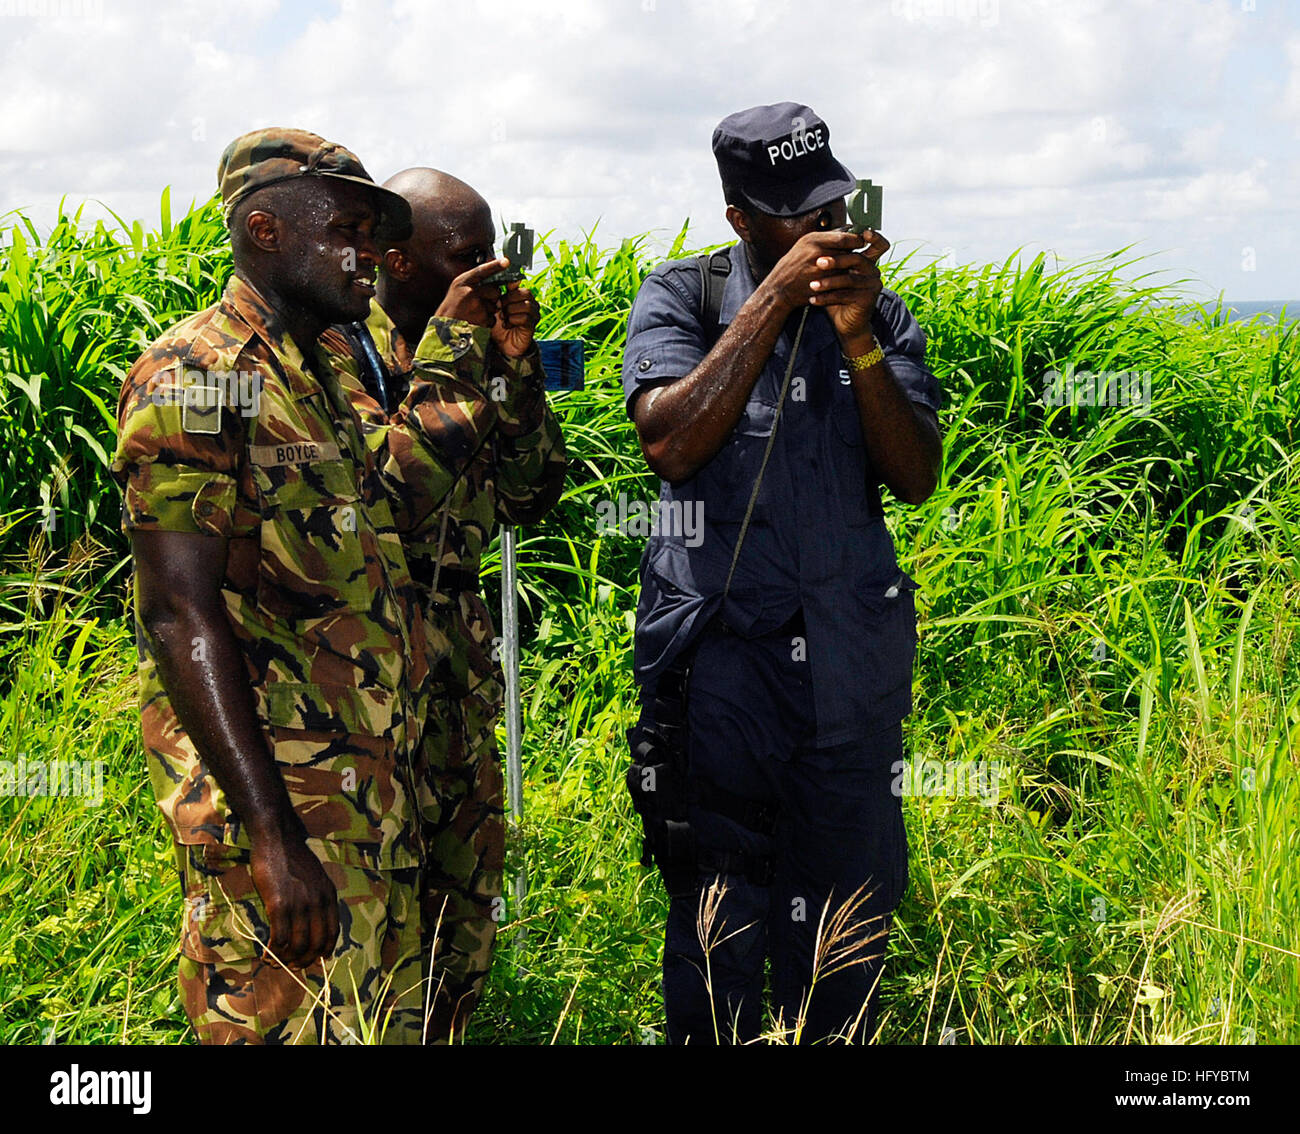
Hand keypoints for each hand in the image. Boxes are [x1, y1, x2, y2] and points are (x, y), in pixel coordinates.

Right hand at [249, 821, 339, 969]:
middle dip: (304, 960)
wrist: (278, 840)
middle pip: (316, 944)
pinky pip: (278, 938)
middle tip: (292, 966)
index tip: (315, 960)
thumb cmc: (294, 858)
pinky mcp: (278, 905)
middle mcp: (318, 903)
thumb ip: (319, 899)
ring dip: (286, 959)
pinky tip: (266, 954)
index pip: (332, 933)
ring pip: (297, 945)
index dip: (323, 951)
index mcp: (329, 896)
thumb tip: (315, 924)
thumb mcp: (317, 878)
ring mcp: (299, 904)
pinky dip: (273, 951)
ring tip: (276, 962)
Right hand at [434, 258, 508, 326]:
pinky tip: (476, 320)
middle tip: (479, 301)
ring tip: (474, 312)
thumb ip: (473, 281)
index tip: (506, 261)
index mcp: (463, 282)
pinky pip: (493, 318)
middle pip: (495, 290)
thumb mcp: (458, 288)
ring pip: (495, 305)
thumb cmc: (453, 306)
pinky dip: (487, 320)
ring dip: (489, 310)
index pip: (482, 271)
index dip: (495, 266)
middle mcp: (470, 293)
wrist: (445, 328)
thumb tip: (492, 272)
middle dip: (492, 296)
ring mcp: (476, 307)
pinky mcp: (481, 320)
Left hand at [491, 279, 539, 358]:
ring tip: (503, 318)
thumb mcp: (499, 306)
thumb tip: (513, 280)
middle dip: (509, 300)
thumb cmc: (500, 323)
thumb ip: (505, 293)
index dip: (509, 288)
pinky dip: (513, 321)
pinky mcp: (532, 326)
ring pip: (526, 305)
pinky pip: (525, 318)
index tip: (499, 297)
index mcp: (524, 297)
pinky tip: (507, 325)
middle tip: (500, 309)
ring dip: (510, 311)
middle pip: (525, 293)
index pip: (520, 285)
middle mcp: (532, 304)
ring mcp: (534, 315)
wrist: (501, 344)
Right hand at [761, 230, 870, 314]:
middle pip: (846, 252)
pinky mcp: (821, 284)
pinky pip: (839, 282)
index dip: (856, 240)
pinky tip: (847, 281)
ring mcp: (819, 270)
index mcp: (813, 240)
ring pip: (845, 268)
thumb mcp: (804, 245)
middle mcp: (816, 253)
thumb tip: (847, 232)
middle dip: (855, 255)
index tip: (862, 242)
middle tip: (863, 257)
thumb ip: (824, 239)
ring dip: (852, 269)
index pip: (843, 237)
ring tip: (855, 269)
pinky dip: (845, 282)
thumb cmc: (792, 266)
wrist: (779, 289)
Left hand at [808, 228, 889, 342]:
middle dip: (836, 260)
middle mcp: (874, 271)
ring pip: (849, 279)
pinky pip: (846, 295)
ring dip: (828, 282)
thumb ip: (832, 257)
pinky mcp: (869, 298)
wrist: (844, 323)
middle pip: (856, 259)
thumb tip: (818, 239)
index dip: (873, 236)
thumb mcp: (834, 275)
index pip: (874, 244)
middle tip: (818, 262)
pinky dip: (827, 297)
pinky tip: (813, 300)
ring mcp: (873, 285)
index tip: (861, 232)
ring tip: (812, 285)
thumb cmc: (837, 296)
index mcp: (866, 261)